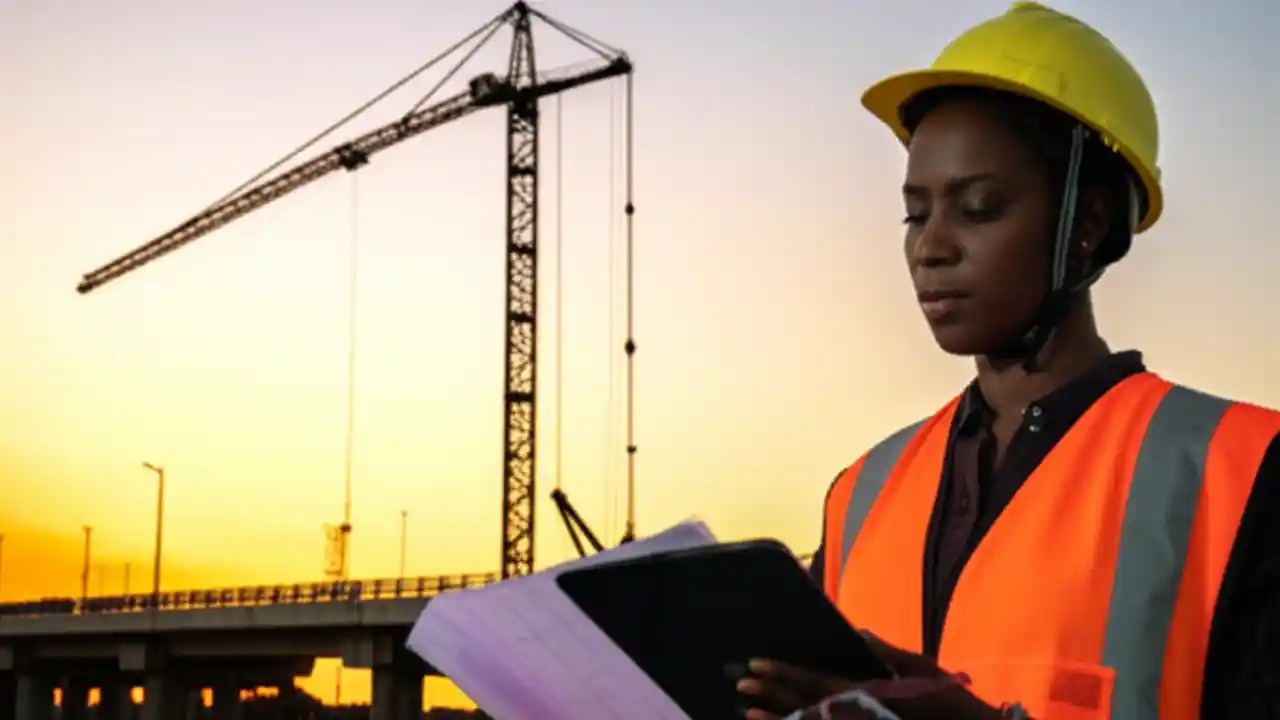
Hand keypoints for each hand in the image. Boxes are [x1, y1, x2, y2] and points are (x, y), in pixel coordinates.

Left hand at [736, 632, 1003, 719]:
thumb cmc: (951, 703)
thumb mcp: (922, 671)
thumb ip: (888, 653)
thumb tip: (859, 632)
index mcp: (870, 690)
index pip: (818, 681)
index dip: (785, 673)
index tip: (757, 664)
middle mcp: (858, 711)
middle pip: (806, 704)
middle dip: (772, 693)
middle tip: (741, 682)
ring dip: (777, 718)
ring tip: (747, 710)